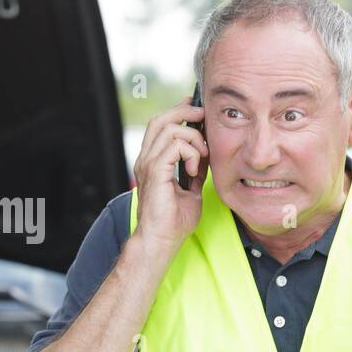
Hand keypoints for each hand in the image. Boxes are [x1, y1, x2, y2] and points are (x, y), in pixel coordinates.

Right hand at [130, 97, 209, 255]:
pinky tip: (196, 168)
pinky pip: (175, 145)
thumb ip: (195, 171)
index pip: (160, 125)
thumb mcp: (190, 190)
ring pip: (170, 128)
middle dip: (185, 112)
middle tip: (203, 118)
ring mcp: (148, 164)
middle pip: (161, 120)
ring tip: (202, 157)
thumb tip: (205, 155)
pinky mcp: (155, 171)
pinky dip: (191, 152)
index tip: (197, 111)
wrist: (161, 240)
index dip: (179, 111)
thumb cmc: (173, 222)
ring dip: (193, 138)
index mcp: (152, 162)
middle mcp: (146, 159)